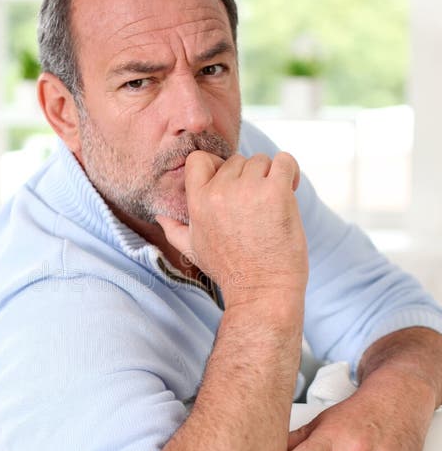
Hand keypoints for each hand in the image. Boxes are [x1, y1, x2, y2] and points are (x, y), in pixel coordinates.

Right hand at [156, 150, 307, 310]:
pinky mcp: (276, 192)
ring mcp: (248, 190)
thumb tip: (160, 216)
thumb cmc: (230, 271)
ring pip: (262, 160)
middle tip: (257, 207)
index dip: (217, 165)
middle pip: (237, 161)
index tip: (232, 183)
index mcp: (198, 202)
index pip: (199, 159)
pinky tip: (290, 189)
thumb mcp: (193, 250)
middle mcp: (220, 192)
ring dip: (270, 177)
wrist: (261, 291)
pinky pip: (285, 161)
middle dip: (249, 178)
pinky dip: (290, 170)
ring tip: (273, 204)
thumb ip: (174, 229)